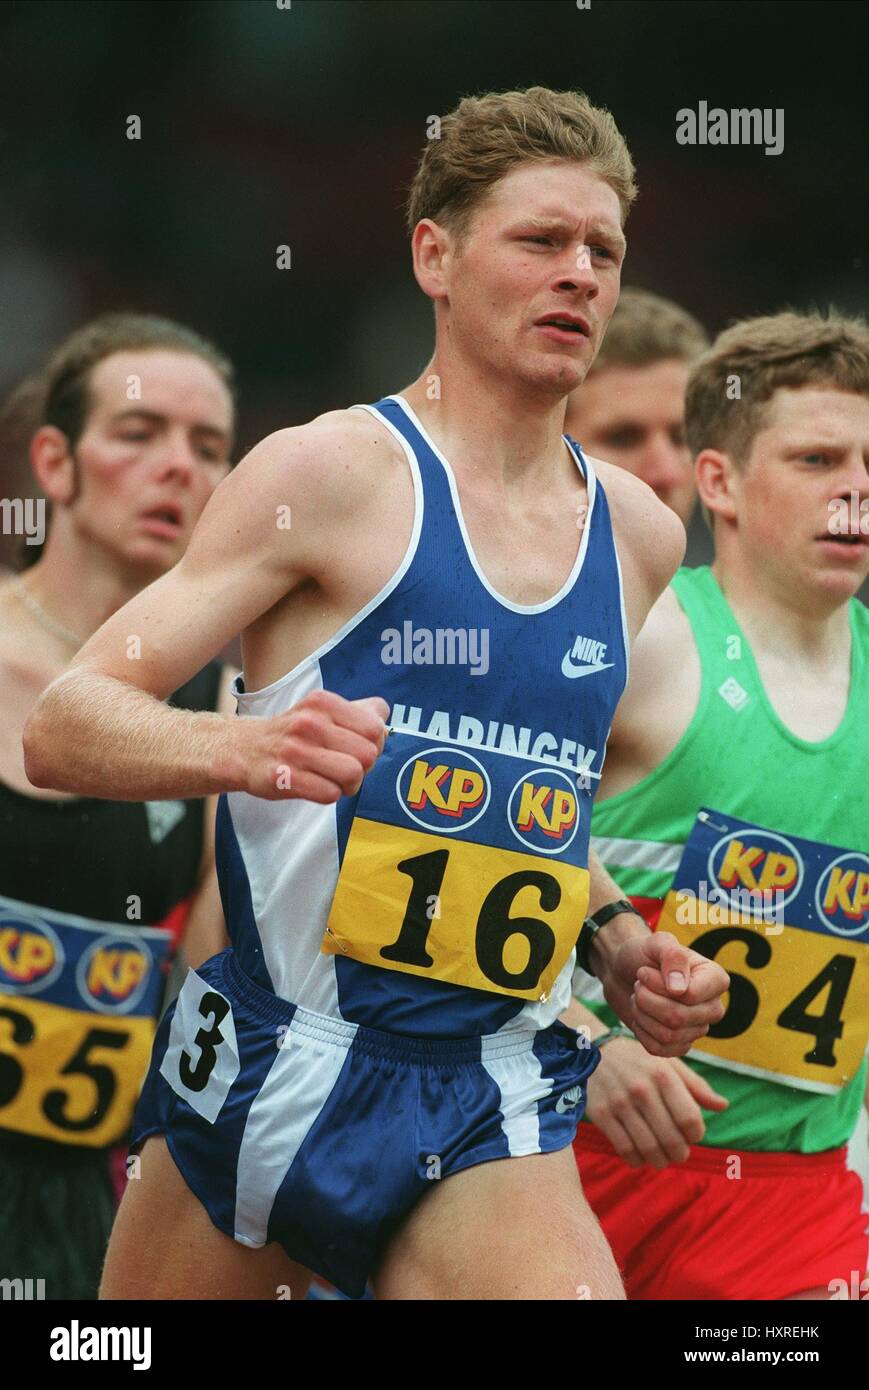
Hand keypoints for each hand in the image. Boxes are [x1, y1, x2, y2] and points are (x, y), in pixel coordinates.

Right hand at [242, 690, 388, 800]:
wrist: (244, 749)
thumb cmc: (293, 733)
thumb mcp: (321, 710)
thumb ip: (359, 712)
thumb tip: (385, 723)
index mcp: (323, 702)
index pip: (374, 728)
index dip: (374, 744)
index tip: (358, 749)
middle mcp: (309, 722)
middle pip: (367, 754)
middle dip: (364, 768)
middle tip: (347, 768)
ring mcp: (295, 750)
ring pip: (352, 774)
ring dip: (350, 785)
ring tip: (335, 780)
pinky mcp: (283, 777)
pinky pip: (330, 794)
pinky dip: (330, 795)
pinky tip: (317, 786)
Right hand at [584, 1037, 727, 1167]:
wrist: (594, 1050)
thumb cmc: (639, 1060)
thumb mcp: (669, 1064)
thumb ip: (697, 1086)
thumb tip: (723, 1106)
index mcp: (663, 1076)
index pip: (690, 1119)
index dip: (696, 1134)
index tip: (693, 1135)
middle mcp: (642, 1090)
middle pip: (671, 1139)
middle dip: (680, 1153)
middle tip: (679, 1153)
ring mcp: (620, 1103)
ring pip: (648, 1148)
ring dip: (661, 1161)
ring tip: (663, 1158)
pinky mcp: (602, 1114)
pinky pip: (625, 1149)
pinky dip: (637, 1160)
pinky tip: (641, 1156)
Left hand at [600, 930, 728, 1056]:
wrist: (624, 973)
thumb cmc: (643, 955)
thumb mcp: (656, 943)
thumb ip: (673, 957)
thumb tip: (681, 990)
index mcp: (716, 979)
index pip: (691, 996)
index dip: (659, 986)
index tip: (644, 971)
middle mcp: (713, 1007)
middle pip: (678, 1018)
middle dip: (647, 1000)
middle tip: (638, 985)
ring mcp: (698, 1029)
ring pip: (668, 1036)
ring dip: (642, 1014)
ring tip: (638, 998)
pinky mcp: (680, 1045)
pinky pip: (660, 1049)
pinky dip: (641, 1032)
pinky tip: (640, 1015)